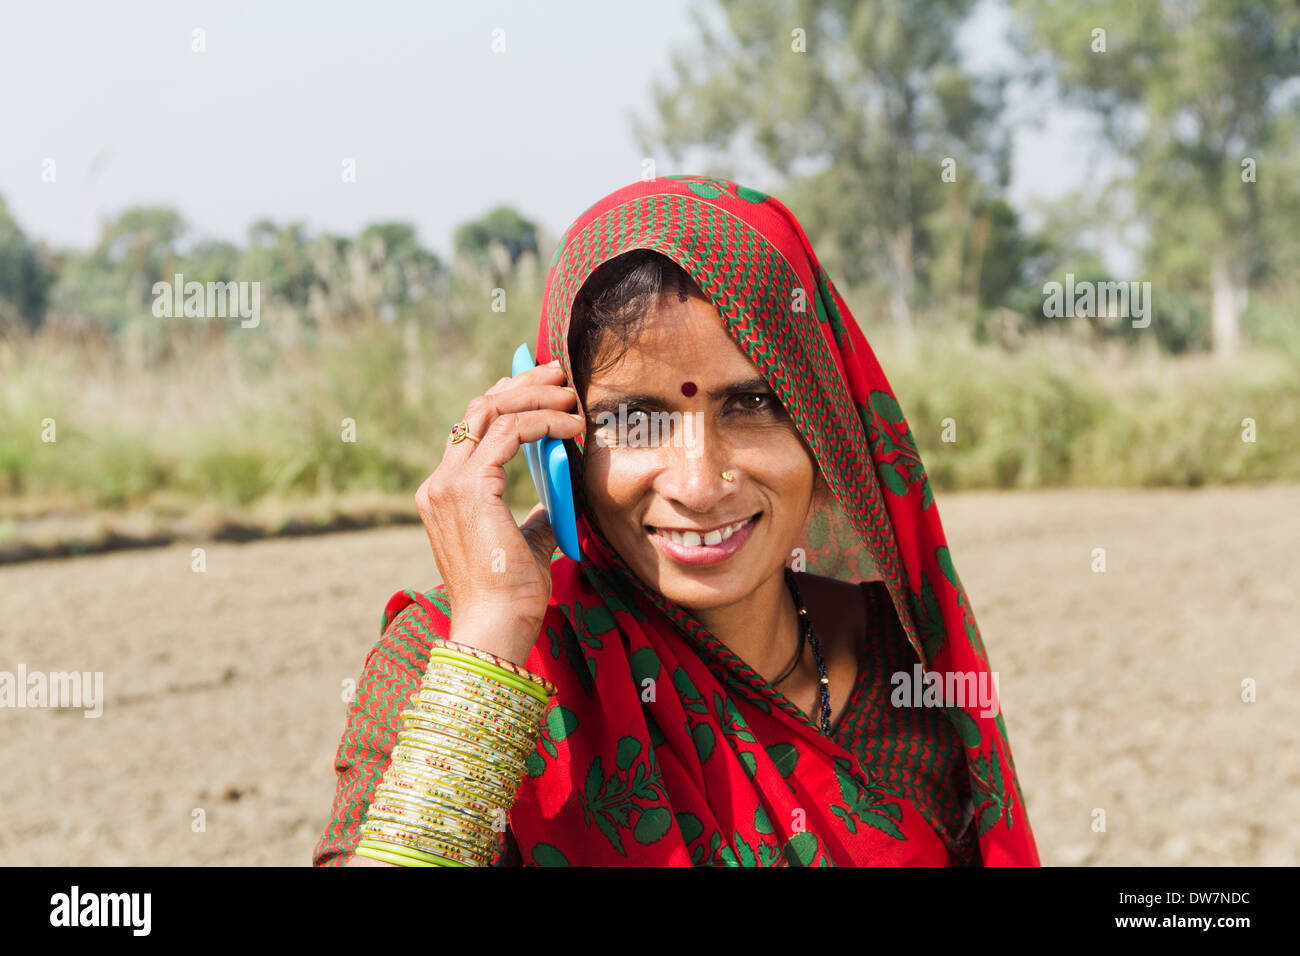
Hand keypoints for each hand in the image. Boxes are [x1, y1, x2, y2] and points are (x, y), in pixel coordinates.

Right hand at [415, 360, 583, 662]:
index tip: (544, 388)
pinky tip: (571, 426)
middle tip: (558, 373)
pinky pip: (509, 433)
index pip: (473, 429)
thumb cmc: (512, 596)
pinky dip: (544, 422)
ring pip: (491, 411)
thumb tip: (555, 497)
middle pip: (478, 409)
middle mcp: (440, 484)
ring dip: (536, 396)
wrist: (496, 626)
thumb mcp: (525, 544)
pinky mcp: (470, 488)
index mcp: (446, 495)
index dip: (508, 400)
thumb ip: (533, 515)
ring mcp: (449, 484)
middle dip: (521, 384)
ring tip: (572, 395)